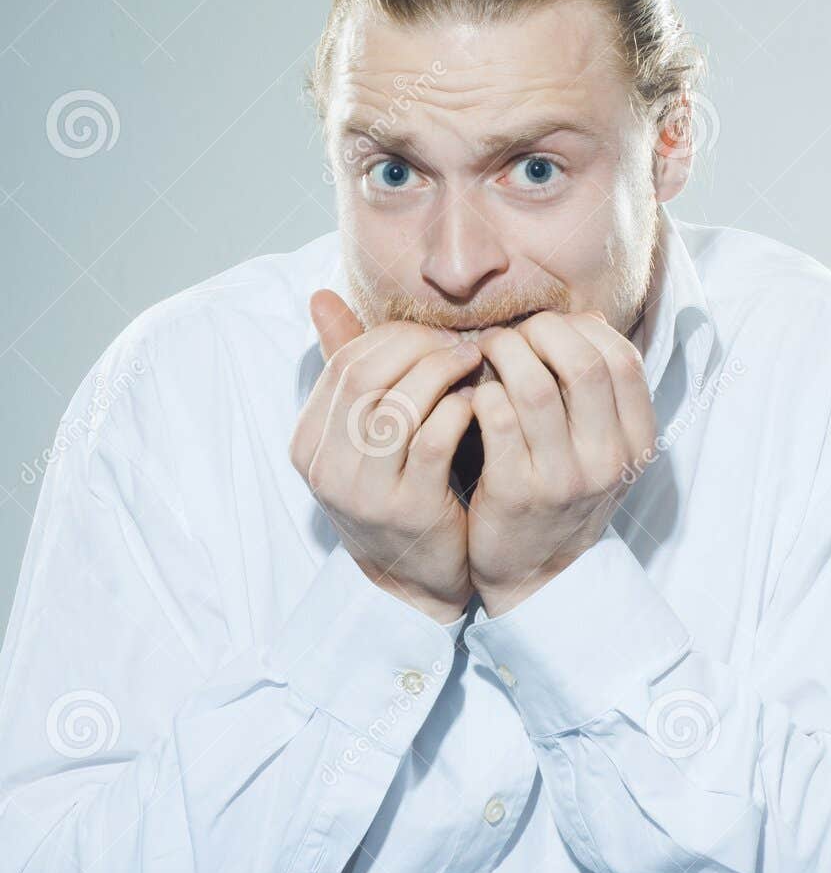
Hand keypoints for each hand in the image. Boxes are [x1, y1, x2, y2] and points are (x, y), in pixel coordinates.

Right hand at [289, 290, 480, 623]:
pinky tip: (479, 404)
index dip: (394, 338)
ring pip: (398, 404)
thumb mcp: (364, 433)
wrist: (414, 577)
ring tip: (475, 365)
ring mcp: (362, 491)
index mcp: (309, 440)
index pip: (346, 362)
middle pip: (367, 375)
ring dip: (443, 373)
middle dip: (420, 349)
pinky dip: (459, 411)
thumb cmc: (396, 488)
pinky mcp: (406, 509)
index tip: (436, 336)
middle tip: (462, 343)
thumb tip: (322, 294)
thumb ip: (350, 368)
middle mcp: (325, 466)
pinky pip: (433, 440)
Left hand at [466, 311, 657, 615]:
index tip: (550, 329)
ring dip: (504, 356)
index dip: (582, 330)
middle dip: (540, 334)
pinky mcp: (516, 492)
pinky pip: (496, 418)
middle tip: (513, 335)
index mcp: (637, 441)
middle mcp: (609, 460)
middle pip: (582, 364)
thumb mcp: (602, 446)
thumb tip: (582, 318)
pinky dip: (480, 393)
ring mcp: (565, 479)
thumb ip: (599, 388)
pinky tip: (473, 394)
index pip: (622, 359)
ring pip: (535, 386)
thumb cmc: (564, 492)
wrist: (536, 572)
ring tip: (486, 354)